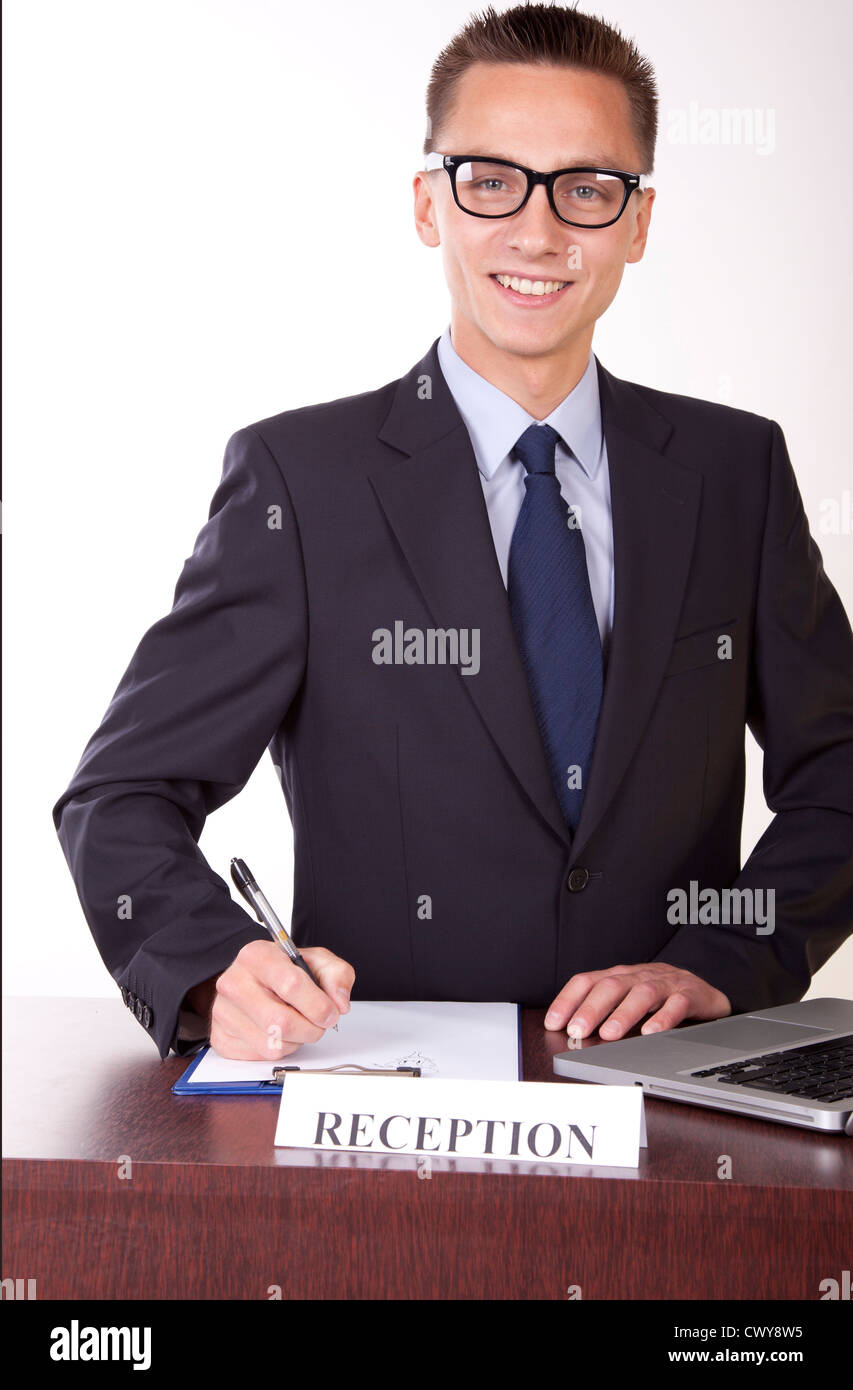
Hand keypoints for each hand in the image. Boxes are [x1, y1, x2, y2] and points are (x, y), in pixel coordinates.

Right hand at [191, 941, 355, 1060]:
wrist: (251, 980)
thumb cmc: (283, 971)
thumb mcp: (315, 960)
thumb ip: (337, 974)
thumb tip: (338, 1003)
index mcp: (257, 956)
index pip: (291, 985)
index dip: (318, 1005)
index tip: (330, 1012)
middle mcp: (234, 982)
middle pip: (281, 1022)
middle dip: (311, 1029)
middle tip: (318, 1023)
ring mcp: (223, 1012)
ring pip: (273, 1044)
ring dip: (297, 1040)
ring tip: (296, 1023)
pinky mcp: (222, 1038)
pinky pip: (261, 1056)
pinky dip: (280, 1049)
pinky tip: (279, 1032)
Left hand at [543, 963, 730, 1039]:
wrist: (704, 990)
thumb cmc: (659, 996)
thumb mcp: (627, 998)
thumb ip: (603, 1010)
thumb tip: (570, 1033)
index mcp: (620, 976)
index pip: (587, 981)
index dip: (568, 999)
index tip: (553, 1022)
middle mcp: (639, 976)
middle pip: (612, 986)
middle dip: (591, 1009)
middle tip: (577, 1031)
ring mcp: (665, 983)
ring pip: (642, 993)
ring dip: (624, 1014)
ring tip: (609, 1034)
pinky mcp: (689, 995)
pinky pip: (677, 1004)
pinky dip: (663, 1018)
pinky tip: (651, 1033)